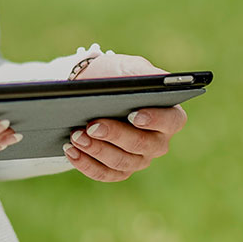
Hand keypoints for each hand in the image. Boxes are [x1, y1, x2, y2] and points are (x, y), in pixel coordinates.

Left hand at [65, 52, 187, 182]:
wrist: (90, 91)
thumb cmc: (114, 76)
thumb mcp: (129, 68)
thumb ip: (144, 73)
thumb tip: (155, 81)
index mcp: (169, 115)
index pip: (172, 121)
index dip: (155, 120)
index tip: (134, 115)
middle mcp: (158, 141)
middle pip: (142, 145)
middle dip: (115, 135)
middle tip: (92, 125)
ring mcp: (139, 159)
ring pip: (122, 162)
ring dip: (97, 150)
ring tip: (76, 136)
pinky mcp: (118, 170)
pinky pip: (105, 173)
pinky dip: (86, 163)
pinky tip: (71, 150)